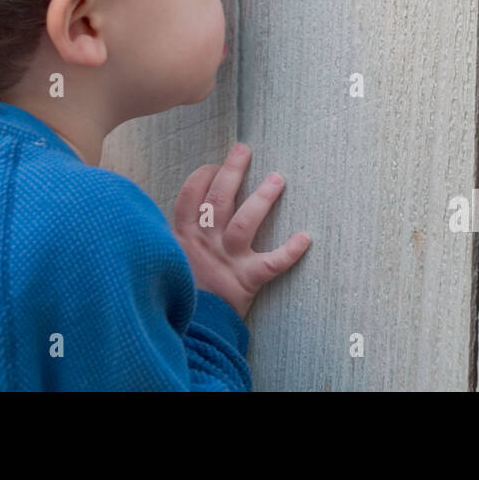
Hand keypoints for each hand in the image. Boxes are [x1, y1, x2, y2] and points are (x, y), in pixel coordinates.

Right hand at [172, 143, 311, 320]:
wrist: (192, 329)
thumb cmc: (185, 289)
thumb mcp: (172, 257)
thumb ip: (180, 233)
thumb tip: (192, 206)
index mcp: (184, 236)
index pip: (191, 195)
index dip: (203, 176)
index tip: (214, 165)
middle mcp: (205, 243)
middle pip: (218, 199)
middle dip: (232, 170)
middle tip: (244, 150)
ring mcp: (227, 260)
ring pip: (244, 223)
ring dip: (261, 199)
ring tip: (278, 179)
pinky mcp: (246, 280)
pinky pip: (271, 263)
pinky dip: (290, 251)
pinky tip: (305, 238)